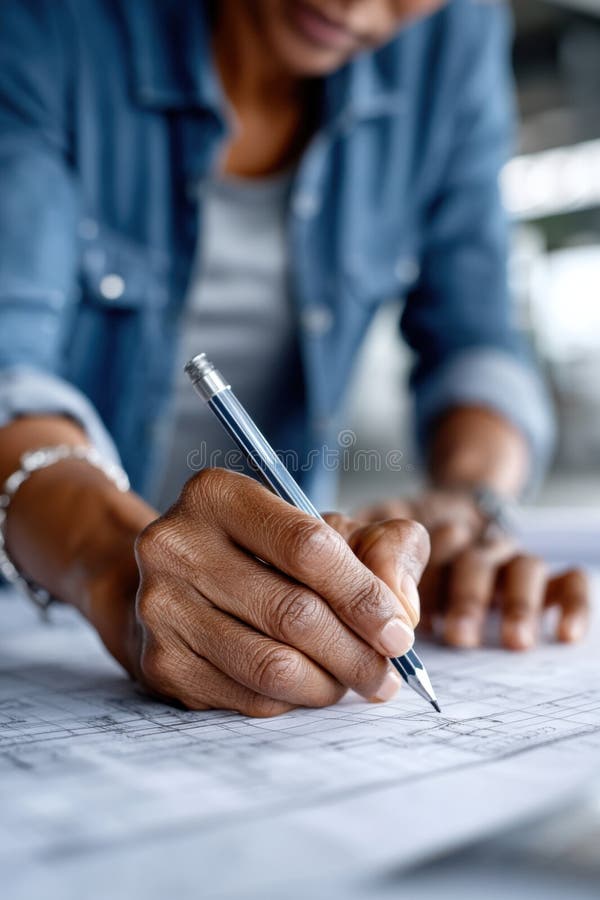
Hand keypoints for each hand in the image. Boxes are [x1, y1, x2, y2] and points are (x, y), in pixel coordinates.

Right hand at [120, 469, 429, 715]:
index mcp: (218, 495)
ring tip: (354, 680)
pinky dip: (294, 701)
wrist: (179, 584)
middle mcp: (176, 545)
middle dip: (356, 652)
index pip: (308, 546)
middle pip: (293, 612)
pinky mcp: (162, 664)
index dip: (363, 595)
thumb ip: (384, 547)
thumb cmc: (268, 552)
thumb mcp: (328, 528)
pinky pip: (249, 698)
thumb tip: (401, 607)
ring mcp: (162, 607)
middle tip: (388, 674)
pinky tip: (309, 684)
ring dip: (330, 684)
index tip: (398, 631)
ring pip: (272, 665)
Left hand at [353, 490, 589, 650]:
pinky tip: (565, 633)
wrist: (445, 509)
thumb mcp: (364, 536)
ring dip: (515, 602)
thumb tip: (327, 582)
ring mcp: (501, 552)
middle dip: (467, 596)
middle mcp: (465, 537)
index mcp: (417, 527)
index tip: (405, 615)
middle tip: (457, 638)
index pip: (419, 540)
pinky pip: (565, 579)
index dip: (413, 574)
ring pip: (519, 565)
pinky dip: (571, 602)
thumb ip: (347, 548)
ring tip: (511, 642)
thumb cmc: (391, 545)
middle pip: (474, 556)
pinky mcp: (532, 571)